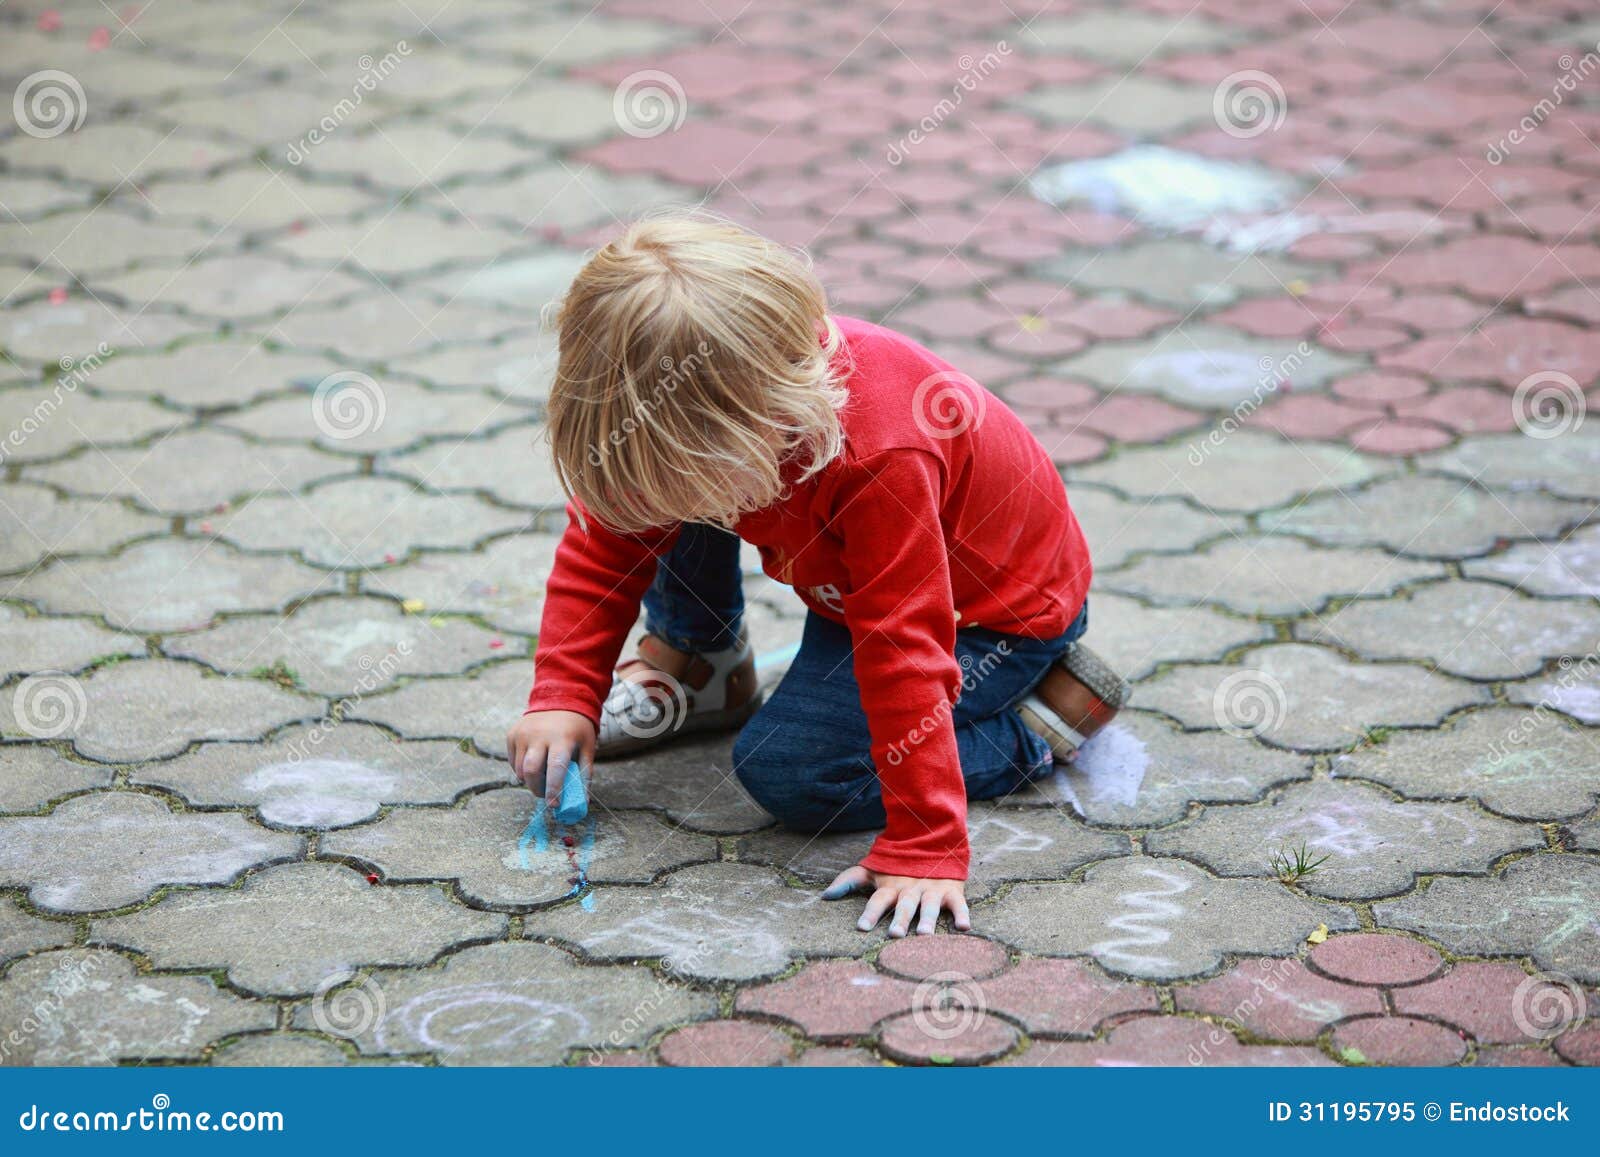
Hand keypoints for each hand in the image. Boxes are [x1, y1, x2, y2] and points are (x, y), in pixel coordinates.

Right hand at [506, 710, 595, 808]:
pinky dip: (522, 769)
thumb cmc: (577, 729)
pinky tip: (535, 762)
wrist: (560, 699)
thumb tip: (582, 802)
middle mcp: (539, 735)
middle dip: (537, 789)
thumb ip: (584, 774)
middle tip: (546, 795)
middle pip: (531, 771)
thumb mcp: (587, 748)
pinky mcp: (512, 734)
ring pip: (520, 769)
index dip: (554, 790)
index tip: (555, 805)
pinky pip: (513, 761)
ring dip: (530, 780)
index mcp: (561, 738)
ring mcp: (522, 733)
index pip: (555, 768)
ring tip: (543, 776)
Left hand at [821, 866, 969, 936]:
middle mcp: (911, 889)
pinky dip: (963, 914)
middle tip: (895, 935)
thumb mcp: (872, 870)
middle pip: (905, 905)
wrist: (931, 840)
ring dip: (928, 919)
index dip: (870, 912)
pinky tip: (964, 928)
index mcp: (891, 886)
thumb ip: (849, 880)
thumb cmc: (897, 864)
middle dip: (900, 919)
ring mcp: (932, 890)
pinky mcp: (951, 891)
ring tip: (924, 934)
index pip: (878, 900)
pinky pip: (958, 904)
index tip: (861, 927)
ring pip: (929, 905)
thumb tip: (824, 896)